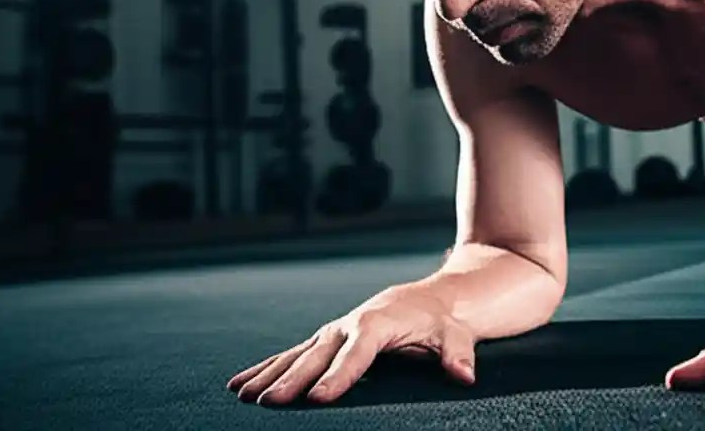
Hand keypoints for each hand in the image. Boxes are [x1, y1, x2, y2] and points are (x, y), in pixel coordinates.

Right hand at [227, 281, 476, 405]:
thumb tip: (465, 374)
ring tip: (243, 396)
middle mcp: (350, 325)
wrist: (430, 300)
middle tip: (270, 403)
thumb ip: (458, 354)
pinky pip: (291, 355)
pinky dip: (265, 368)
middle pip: (318, 355)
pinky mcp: (325, 339)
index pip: (357, 354)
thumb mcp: (457, 335)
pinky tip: (240, 385)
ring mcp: (333, 332)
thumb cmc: (443, 323)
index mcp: (379, 324)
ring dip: (268, 374)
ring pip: (296, 355)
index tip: (319, 399)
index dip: (339, 376)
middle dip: (294, 380)